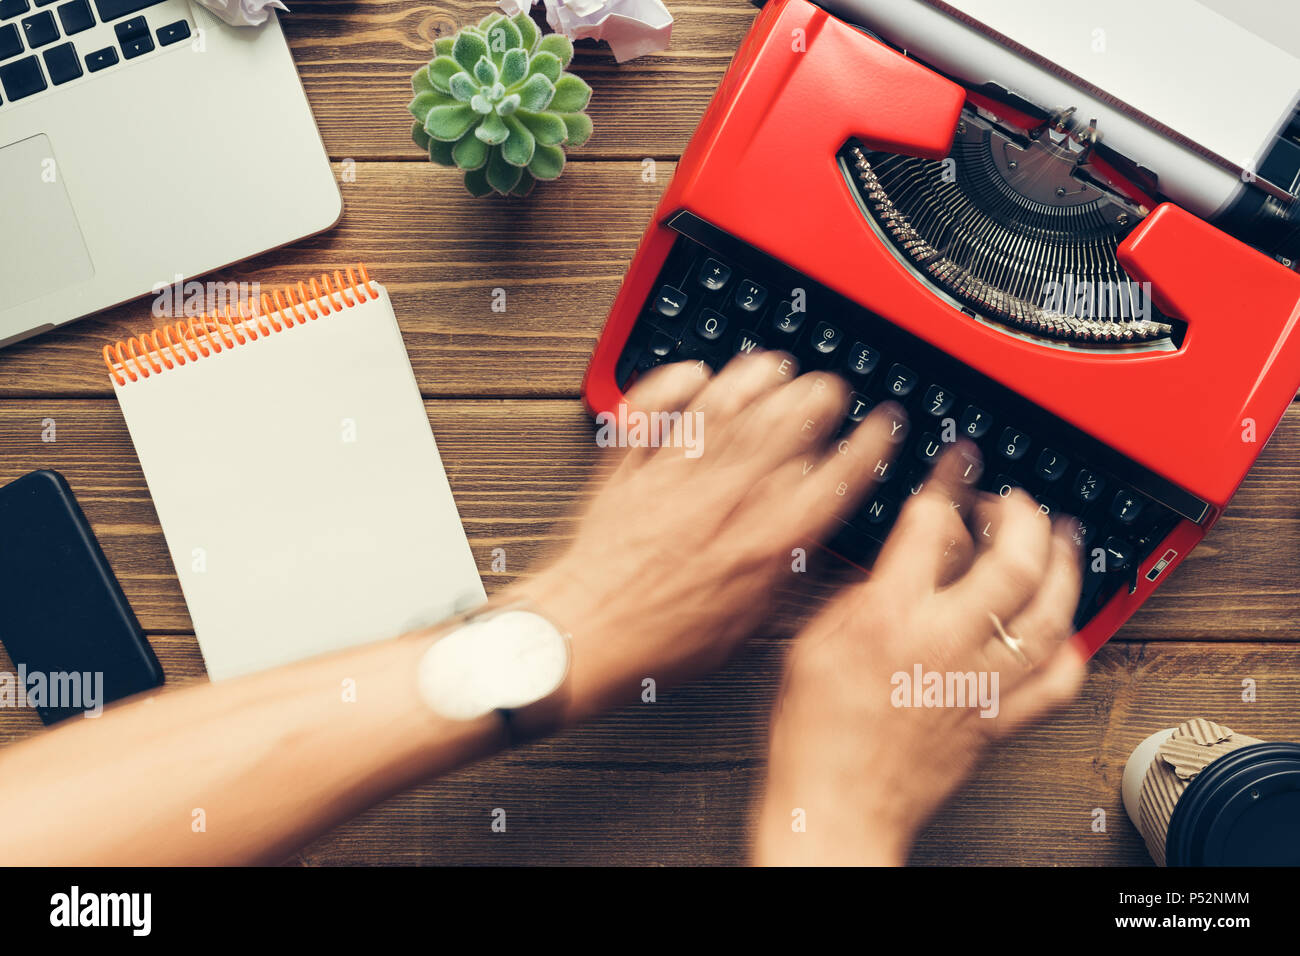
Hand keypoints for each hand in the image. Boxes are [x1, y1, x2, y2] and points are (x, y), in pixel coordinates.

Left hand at [511, 353, 903, 722]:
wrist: (583, 639)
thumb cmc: (658, 645)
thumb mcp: (744, 627)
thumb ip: (784, 576)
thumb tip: (815, 543)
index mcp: (758, 544)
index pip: (829, 481)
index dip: (867, 448)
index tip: (883, 425)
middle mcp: (720, 501)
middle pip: (781, 430)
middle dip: (816, 399)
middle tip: (831, 386)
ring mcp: (671, 478)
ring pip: (722, 410)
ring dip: (754, 380)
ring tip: (776, 367)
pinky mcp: (627, 469)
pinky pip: (650, 413)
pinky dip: (672, 386)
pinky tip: (694, 373)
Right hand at [753, 443, 1087, 864]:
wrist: (834, 805)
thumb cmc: (812, 732)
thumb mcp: (812, 640)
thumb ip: (862, 592)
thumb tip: (904, 557)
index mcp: (889, 616)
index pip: (934, 524)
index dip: (949, 481)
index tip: (959, 461)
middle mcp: (943, 643)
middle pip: (1013, 560)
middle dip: (1022, 515)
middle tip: (1014, 501)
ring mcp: (979, 684)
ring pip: (1049, 613)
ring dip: (1064, 566)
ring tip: (1063, 539)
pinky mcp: (997, 721)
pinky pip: (1056, 682)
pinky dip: (1072, 647)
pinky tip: (1066, 626)